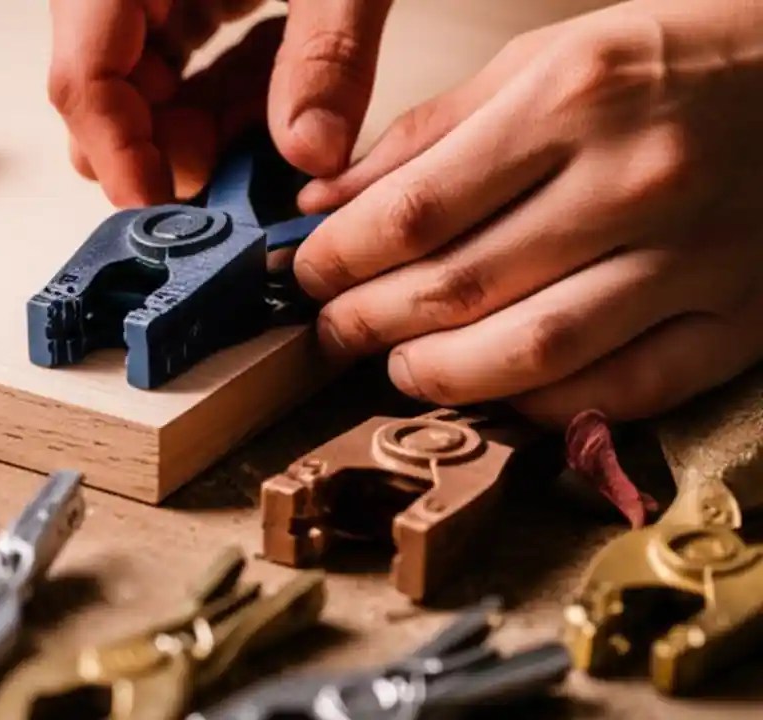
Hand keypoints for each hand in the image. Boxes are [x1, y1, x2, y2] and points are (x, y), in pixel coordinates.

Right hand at [47, 0, 393, 206]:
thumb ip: (326, 54)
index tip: (164, 209)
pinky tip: (276, 92)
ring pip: (148, 84)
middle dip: (170, 147)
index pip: (83, 76)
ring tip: (271, 133)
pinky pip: (186, 56)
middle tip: (236, 179)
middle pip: (109, 91)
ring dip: (208, 125)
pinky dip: (231, 89)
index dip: (119, 156)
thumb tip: (312, 152)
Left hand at [294, 0, 762, 424]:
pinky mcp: (739, 318)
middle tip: (334, 330)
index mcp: (576, 98)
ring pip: (533, 353)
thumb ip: (431, 130)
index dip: (341, 257)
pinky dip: (544, 406)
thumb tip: (326, 197)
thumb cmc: (675, 64)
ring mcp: (695, 257)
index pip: (416, 209)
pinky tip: (498, 394)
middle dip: (369, 323)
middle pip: (460, 288)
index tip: (309, 273)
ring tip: (399, 366)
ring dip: (441, 375)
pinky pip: (624, 391)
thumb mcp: (549, 56)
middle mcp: (635, 180)